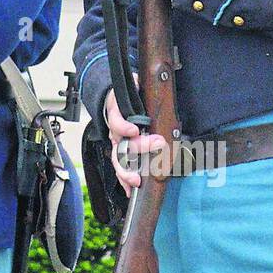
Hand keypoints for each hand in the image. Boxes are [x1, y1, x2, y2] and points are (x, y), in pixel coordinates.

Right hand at [102, 74, 167, 196]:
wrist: (114, 99)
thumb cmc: (129, 94)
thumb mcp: (132, 84)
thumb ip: (137, 84)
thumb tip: (143, 81)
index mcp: (116, 113)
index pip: (116, 120)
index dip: (123, 126)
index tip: (134, 129)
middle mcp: (114, 131)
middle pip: (121, 143)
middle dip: (140, 147)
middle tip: (158, 144)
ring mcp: (116, 144)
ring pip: (117, 160)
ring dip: (126, 172)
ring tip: (136, 180)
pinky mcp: (120, 154)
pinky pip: (120, 169)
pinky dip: (125, 181)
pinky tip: (131, 190)